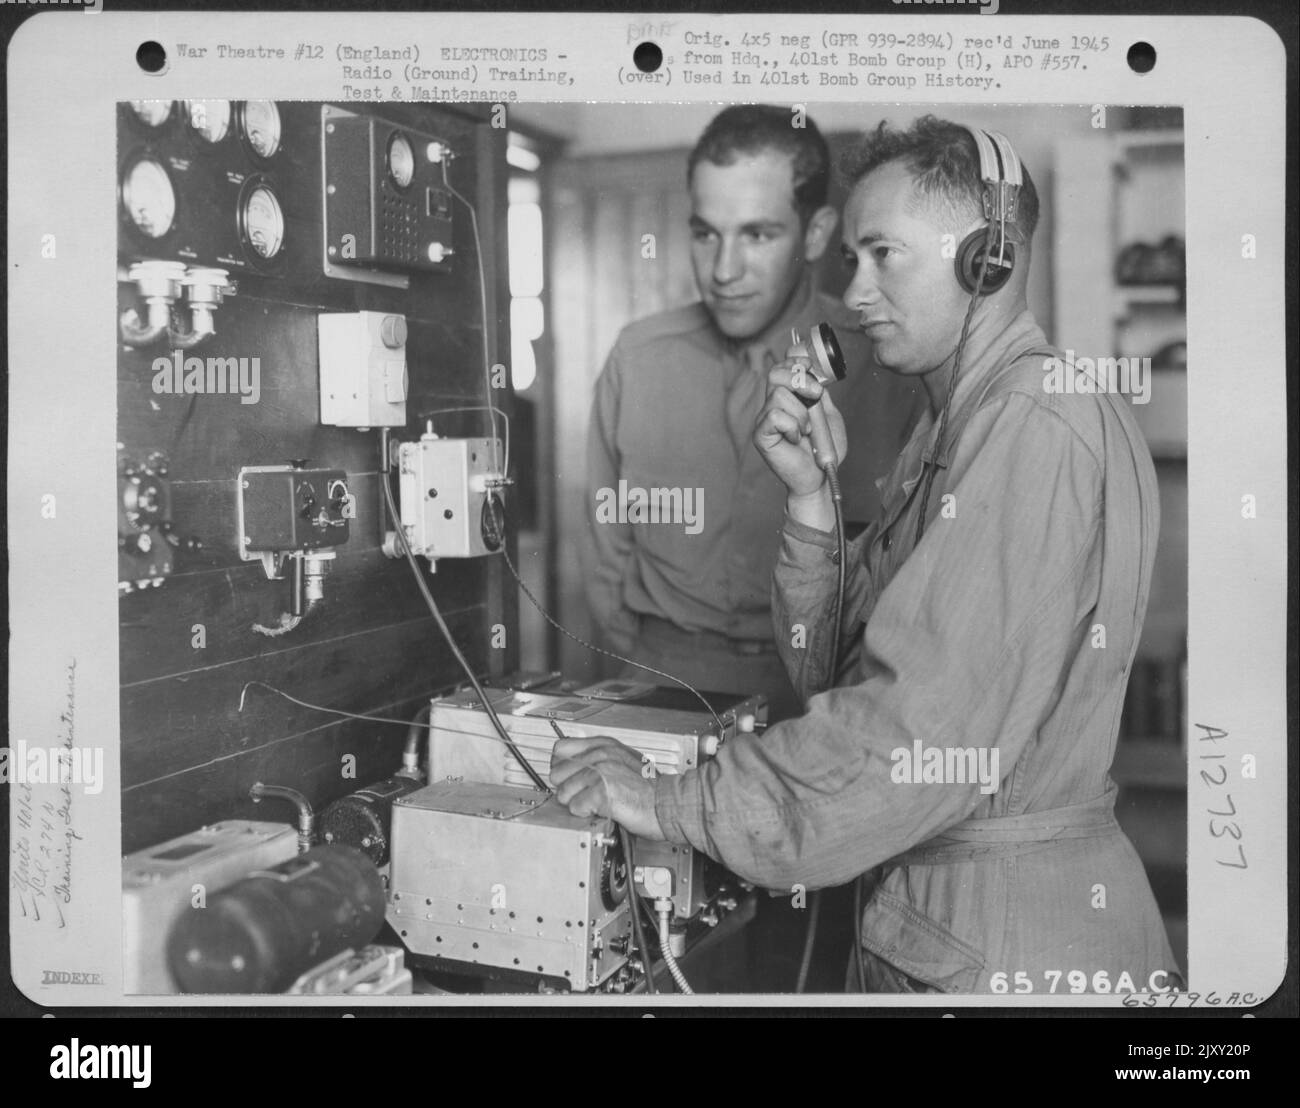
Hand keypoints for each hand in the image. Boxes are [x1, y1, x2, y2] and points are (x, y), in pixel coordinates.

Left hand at [549, 736, 665, 840]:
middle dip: (568, 788)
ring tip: (597, 803)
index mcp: (604, 744)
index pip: (560, 749)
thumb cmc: (650, 788)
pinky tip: (602, 810)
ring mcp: (600, 772)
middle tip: (587, 794)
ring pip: (563, 793)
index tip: (569, 777)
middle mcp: (600, 755)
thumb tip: (573, 764)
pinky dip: (586, 814)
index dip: (562, 767)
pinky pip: (575, 808)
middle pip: (556, 773)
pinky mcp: (601, 792)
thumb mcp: (624, 759)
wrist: (669, 803)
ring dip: (577, 803)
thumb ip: (598, 757)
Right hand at [754, 343, 847, 497]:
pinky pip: (774, 416)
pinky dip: (792, 426)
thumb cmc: (822, 450)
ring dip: (801, 412)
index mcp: (788, 398)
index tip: (809, 366)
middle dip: (799, 379)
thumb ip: (821, 394)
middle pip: (775, 373)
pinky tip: (795, 439)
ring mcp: (765, 420)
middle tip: (815, 396)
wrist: (820, 476)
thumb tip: (816, 372)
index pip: (782, 367)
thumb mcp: (829, 415)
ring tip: (807, 430)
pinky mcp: (761, 435)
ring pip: (778, 395)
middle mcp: (772, 405)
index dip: (794, 360)